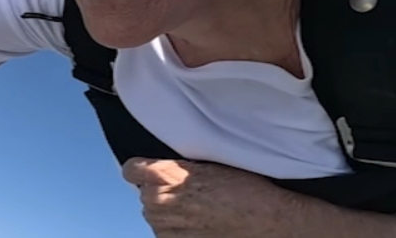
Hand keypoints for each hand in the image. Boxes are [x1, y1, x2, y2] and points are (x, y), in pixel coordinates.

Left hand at [123, 158, 301, 236]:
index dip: (143, 170)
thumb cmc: (243, 190)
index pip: (131, 170)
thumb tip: (161, 171)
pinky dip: (179, 231)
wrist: (265, 221)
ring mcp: (163, 227)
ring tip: (200, 212)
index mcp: (162, 175)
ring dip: (171, 214)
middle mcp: (156, 201)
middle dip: (163, 193)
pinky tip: (201, 226)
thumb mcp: (207, 165)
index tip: (153, 173)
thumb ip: (175, 168)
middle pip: (146, 194)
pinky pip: (166, 234)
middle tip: (192, 194)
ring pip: (156, 216)